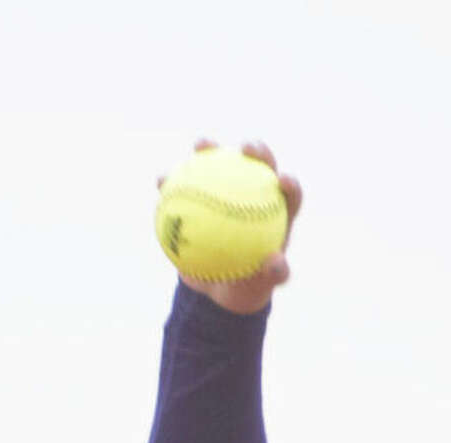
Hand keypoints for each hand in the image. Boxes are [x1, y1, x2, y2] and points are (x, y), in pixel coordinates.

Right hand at [162, 138, 300, 314]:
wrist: (219, 290)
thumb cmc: (247, 287)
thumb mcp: (261, 287)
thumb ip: (274, 275)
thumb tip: (276, 262)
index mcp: (277, 212)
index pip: (288, 193)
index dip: (288, 183)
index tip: (282, 181)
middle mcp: (255, 194)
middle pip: (259, 165)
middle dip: (256, 150)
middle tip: (246, 149)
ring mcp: (227, 192)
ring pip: (220, 164)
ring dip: (211, 149)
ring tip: (200, 145)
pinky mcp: (202, 196)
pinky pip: (186, 186)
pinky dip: (174, 181)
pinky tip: (161, 181)